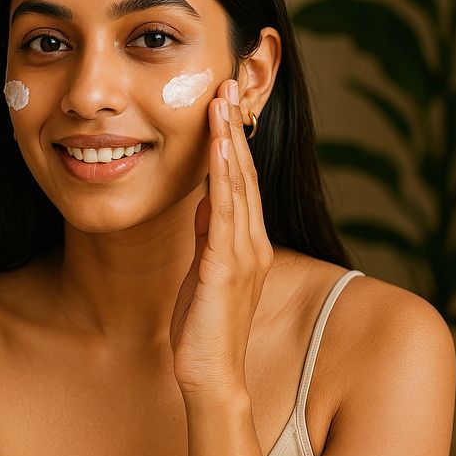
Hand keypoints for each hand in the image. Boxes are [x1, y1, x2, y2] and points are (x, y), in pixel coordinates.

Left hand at [170, 79, 272, 397]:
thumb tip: (206, 196)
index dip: (232, 139)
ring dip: (228, 140)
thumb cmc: (204, 323)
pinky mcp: (226, 267)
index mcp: (246, 241)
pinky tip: (216, 149)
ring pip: (238, 185)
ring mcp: (242, 253)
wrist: (209, 373)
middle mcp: (252, 242)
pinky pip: (225, 214)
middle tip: (227, 82)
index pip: (241, 180)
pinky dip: (222, 177)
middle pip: (244, 173)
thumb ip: (209, 232)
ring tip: (222, 101)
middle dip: (233, 127)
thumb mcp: (204, 267)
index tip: (224, 102)